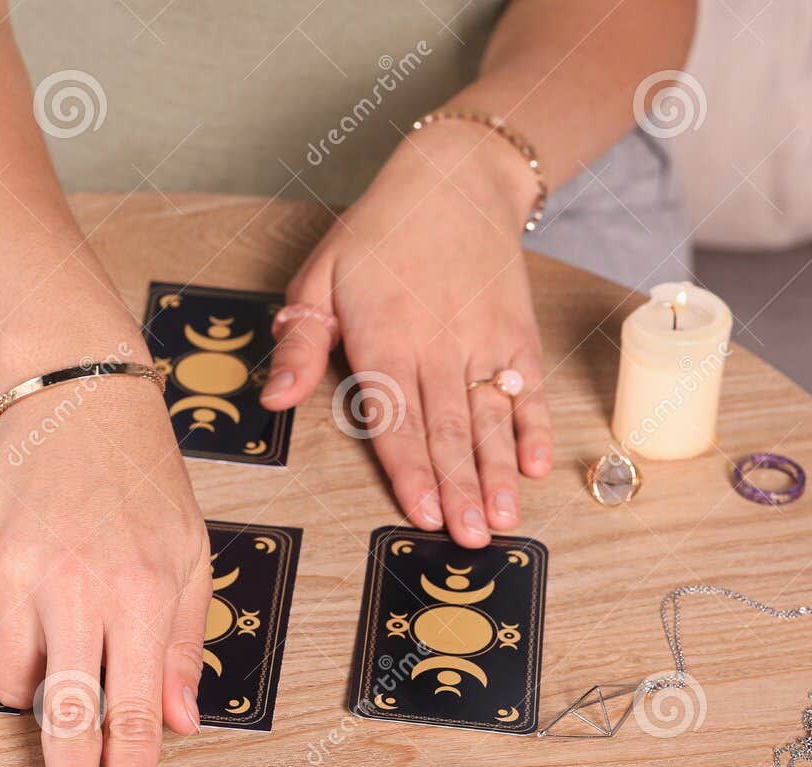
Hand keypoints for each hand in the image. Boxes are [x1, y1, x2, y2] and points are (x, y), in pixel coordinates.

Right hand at [0, 379, 210, 766]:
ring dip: (40, 688)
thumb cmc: (142, 481)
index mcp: (143, 594)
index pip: (136, 714)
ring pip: (17, 684)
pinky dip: (7, 638)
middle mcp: (77, 589)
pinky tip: (32, 591)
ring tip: (66, 629)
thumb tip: (182, 724)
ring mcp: (16, 576)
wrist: (75, 399)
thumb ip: (184, 645)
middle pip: (68, 720)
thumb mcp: (191, 557)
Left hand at [261, 125, 552, 545]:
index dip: (410, 470)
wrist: (455, 180)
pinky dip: (534, 429)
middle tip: (472, 540)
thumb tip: (275, 398)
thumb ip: (300, 344)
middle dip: (460, 489)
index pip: (395, 419)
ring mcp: (483, 341)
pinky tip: (536, 468)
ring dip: (497, 474)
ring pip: (490, 419)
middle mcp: (437, 346)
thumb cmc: (377, 236)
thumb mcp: (320, 279)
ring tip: (504, 520)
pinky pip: (528, 390)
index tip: (422, 513)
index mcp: (383, 338)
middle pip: (448, 430)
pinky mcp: (516, 335)